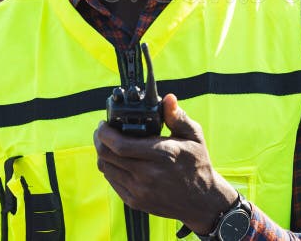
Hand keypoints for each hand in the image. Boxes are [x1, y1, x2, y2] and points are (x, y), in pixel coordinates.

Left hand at [94, 93, 236, 233]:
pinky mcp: (135, 201)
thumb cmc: (197, 164)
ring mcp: (140, 190)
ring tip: (108, 144)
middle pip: (107, 156)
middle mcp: (148, 174)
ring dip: (103, 154)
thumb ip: (178, 117)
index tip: (104, 123)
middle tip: (102, 130)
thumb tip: (168, 98)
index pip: (120, 145)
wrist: (201, 200)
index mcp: (162, 154)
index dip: (105, 133)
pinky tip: (118, 160)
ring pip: (106, 169)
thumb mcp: (194, 136)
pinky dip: (110, 168)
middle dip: (99, 140)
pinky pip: (112, 182)